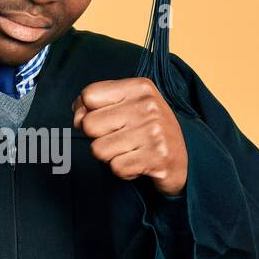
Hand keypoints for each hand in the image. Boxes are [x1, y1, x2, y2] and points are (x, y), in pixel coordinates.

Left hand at [71, 77, 187, 195]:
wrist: (182, 159)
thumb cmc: (146, 130)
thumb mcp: (126, 106)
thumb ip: (96, 105)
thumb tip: (77, 118)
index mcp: (140, 87)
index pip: (88, 96)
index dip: (86, 112)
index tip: (103, 120)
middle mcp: (148, 106)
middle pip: (89, 125)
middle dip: (98, 137)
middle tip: (120, 139)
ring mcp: (154, 131)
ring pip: (98, 150)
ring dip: (110, 157)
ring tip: (130, 151)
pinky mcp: (157, 157)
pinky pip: (116, 168)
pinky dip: (123, 171)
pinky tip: (138, 163)